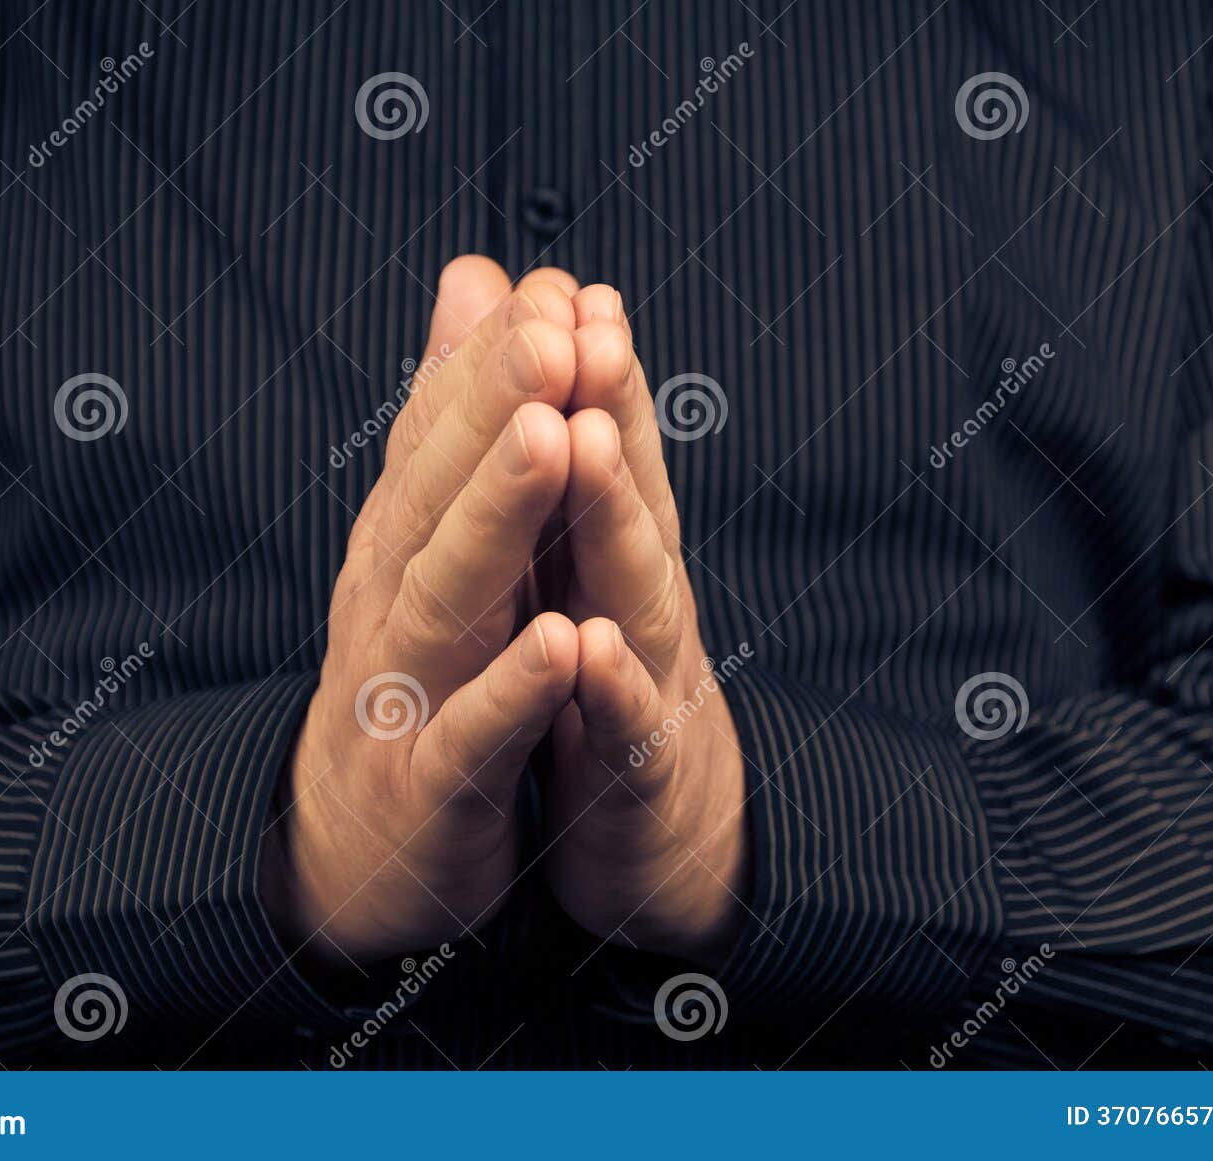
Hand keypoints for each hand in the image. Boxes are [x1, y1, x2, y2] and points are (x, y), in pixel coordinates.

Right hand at [264, 257, 582, 963]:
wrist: (353, 853)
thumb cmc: (410, 676)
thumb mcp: (425, 543)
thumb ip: (453, 417)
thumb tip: (473, 277)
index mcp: (401, 546)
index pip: (440, 442)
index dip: (491, 366)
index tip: (551, 289)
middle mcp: (389, 604)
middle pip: (437, 497)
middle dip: (495, 409)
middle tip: (552, 328)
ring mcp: (402, 696)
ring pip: (448, 597)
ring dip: (498, 519)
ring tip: (554, 440)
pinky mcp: (428, 788)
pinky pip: (471, 736)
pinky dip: (512, 690)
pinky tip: (563, 644)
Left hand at [544, 284, 746, 965]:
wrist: (664, 846)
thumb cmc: (613, 695)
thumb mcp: (584, 585)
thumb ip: (568, 490)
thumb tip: (548, 385)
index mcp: (611, 560)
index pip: (603, 454)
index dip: (590, 373)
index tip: (566, 285)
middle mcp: (642, 605)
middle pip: (629, 498)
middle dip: (611, 408)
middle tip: (587, 324)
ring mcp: (651, 688)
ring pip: (636, 594)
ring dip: (614, 518)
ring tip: (584, 443)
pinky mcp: (640, 778)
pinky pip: (625, 732)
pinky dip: (610, 689)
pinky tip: (583, 647)